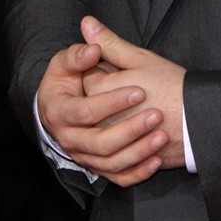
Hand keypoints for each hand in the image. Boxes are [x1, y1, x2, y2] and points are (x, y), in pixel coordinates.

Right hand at [37, 39, 169, 186]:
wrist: (61, 104)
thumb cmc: (67, 78)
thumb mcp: (67, 62)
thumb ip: (79, 53)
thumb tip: (91, 43)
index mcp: (59, 112)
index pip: (85, 112)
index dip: (112, 102)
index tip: (139, 91)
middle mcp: (69, 139)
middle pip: (100, 142)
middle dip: (130, 129)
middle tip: (156, 115)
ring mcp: (83, 156)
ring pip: (111, 163)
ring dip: (138, 151)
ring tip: (161, 135)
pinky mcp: (98, 166)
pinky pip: (118, 177)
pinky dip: (138, 172)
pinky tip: (157, 159)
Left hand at [81, 16, 186, 170]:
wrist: (197, 120)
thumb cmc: (170, 85)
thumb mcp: (139, 57)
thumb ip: (109, 42)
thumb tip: (86, 22)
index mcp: (99, 90)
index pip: (86, 77)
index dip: (104, 70)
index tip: (123, 71)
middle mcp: (98, 120)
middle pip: (90, 106)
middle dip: (105, 97)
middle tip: (134, 90)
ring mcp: (109, 144)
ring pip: (97, 135)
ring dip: (112, 123)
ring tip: (137, 113)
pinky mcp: (124, 162)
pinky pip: (113, 164)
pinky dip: (120, 153)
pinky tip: (135, 140)